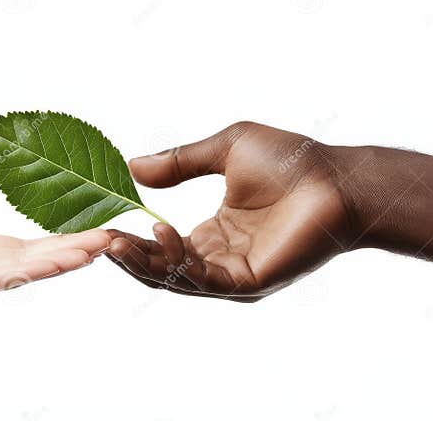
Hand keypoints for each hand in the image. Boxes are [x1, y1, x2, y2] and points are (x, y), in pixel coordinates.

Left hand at [0, 131, 110, 298]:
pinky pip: (0, 277)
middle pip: (31, 255)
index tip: (86, 216)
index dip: (53, 229)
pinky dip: (35, 268)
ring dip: (64, 257)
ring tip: (103, 245)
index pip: (18, 237)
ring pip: (22, 268)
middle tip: (112, 234)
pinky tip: (67, 258)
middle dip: (72, 246)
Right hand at [106, 122, 350, 300]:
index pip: (160, 245)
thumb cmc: (291, 162)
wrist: (335, 178)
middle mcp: (218, 258)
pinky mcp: (248, 282)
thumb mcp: (224, 151)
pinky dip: (176, 263)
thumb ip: (179, 162)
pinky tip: (161, 233)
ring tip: (115, 240)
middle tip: (97, 236)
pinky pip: (202, 280)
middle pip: (160, 268)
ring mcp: (232, 274)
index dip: (130, 236)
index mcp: (212, 233)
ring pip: (174, 279)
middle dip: (126, 255)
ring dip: (142, 261)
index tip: (101, 220)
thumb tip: (132, 166)